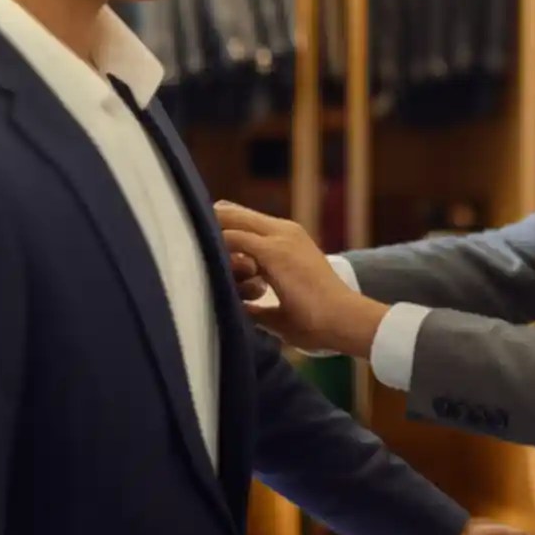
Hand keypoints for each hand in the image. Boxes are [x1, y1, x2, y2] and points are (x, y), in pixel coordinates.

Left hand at [215, 201, 387, 354]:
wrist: (344, 320)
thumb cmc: (317, 322)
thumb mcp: (279, 309)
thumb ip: (255, 304)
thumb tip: (232, 310)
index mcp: (290, 241)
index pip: (245, 221)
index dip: (220, 231)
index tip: (200, 250)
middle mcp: (285, 231)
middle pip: (233, 212)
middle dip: (208, 230)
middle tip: (189, 252)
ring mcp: (281, 237)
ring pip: (229, 218)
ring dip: (210, 241)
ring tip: (204, 267)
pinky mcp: (274, 250)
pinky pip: (232, 237)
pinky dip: (216, 250)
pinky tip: (211, 270)